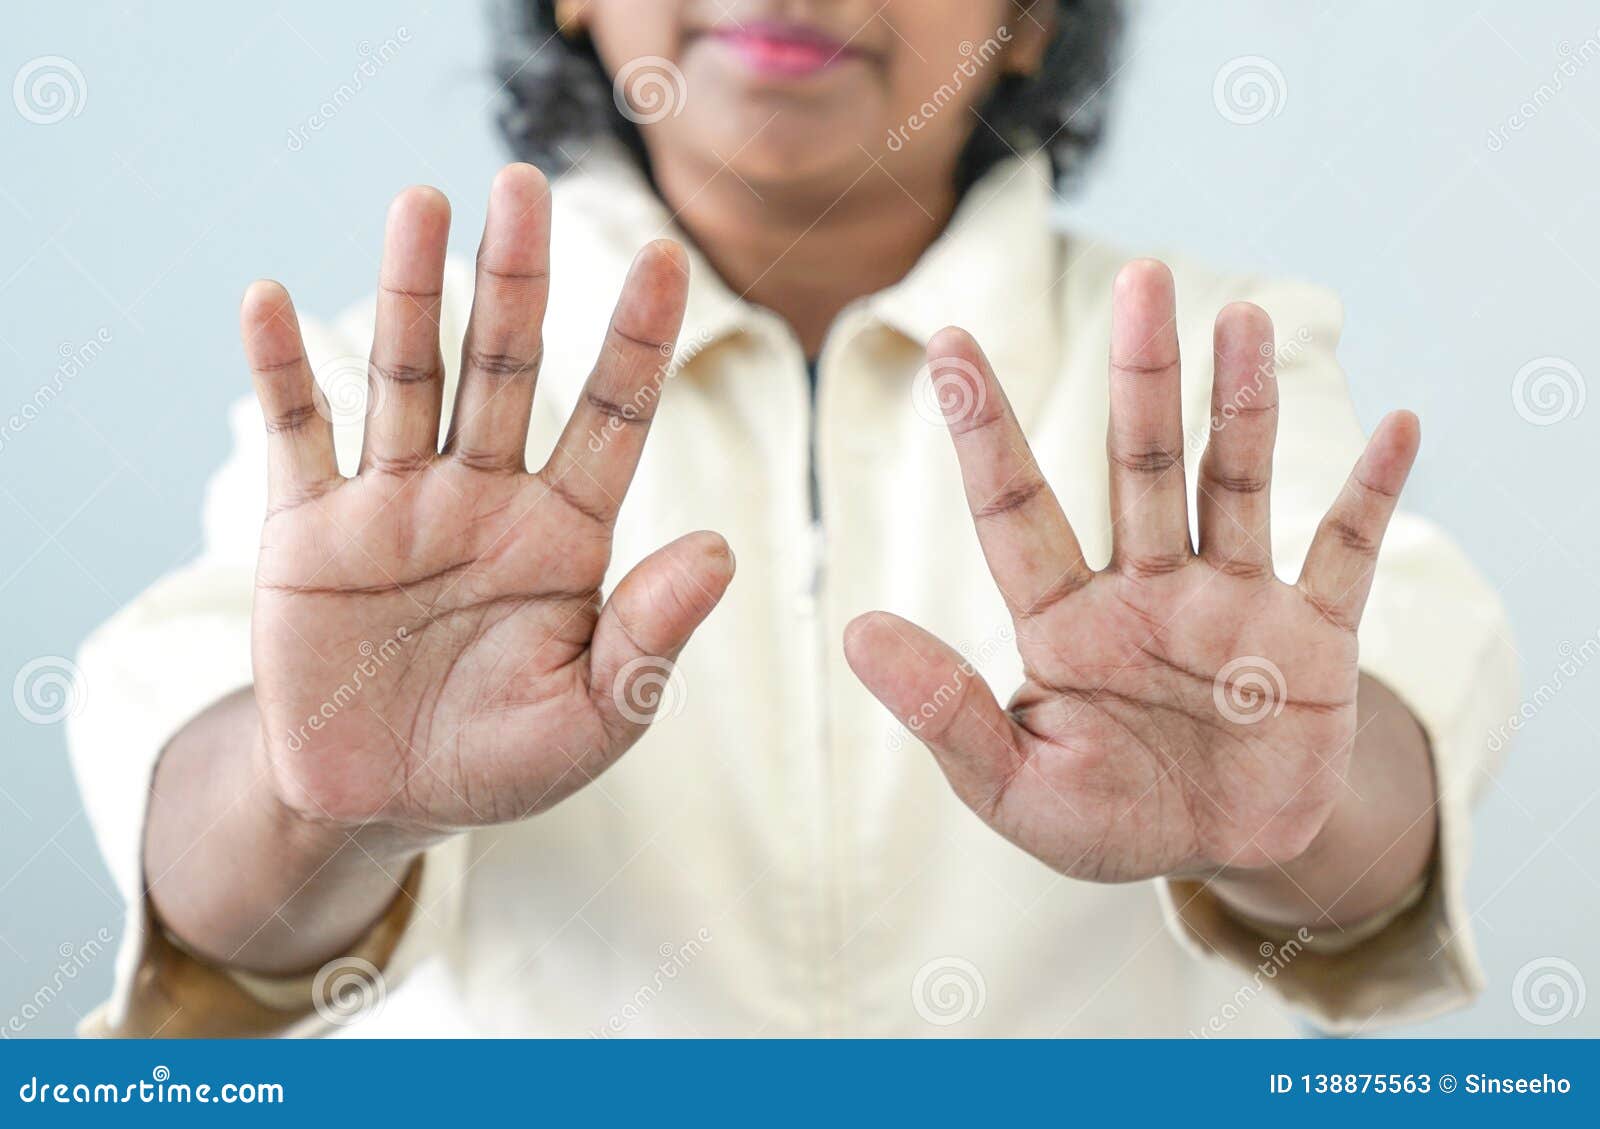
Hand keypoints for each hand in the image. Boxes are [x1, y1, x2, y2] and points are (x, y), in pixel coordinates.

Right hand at [242, 165, 733, 840]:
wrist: (379, 800)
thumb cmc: (500, 760)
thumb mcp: (593, 717)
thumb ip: (650, 638)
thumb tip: (719, 551)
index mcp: (564, 533)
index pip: (613, 417)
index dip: (639, 339)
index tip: (669, 256)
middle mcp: (484, 495)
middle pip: (507, 368)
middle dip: (516, 280)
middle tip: (523, 183)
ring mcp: (396, 503)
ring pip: (408, 378)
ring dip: (412, 292)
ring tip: (422, 202)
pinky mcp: (310, 530)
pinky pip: (297, 437)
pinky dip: (283, 372)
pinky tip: (272, 299)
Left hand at [845, 260, 1419, 882]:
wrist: (1219, 853)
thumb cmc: (1105, 820)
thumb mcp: (1013, 786)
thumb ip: (944, 712)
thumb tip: (855, 629)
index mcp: (1064, 621)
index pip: (1014, 509)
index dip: (984, 428)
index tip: (947, 341)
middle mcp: (1147, 589)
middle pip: (1139, 466)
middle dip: (1140, 378)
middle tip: (1140, 279)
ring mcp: (1232, 605)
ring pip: (1234, 485)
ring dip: (1241, 406)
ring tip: (1239, 318)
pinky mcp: (1311, 639)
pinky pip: (1346, 555)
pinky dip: (1374, 495)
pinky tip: (1402, 426)